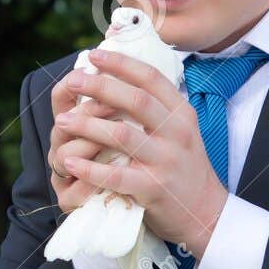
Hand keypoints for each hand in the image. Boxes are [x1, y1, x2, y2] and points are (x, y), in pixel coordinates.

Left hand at [54, 48, 228, 256]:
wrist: (206, 213)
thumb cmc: (185, 168)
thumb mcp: (181, 132)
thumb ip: (158, 109)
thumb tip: (122, 78)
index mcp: (182, 114)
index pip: (152, 78)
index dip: (122, 64)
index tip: (96, 55)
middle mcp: (177, 133)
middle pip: (136, 100)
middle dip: (100, 86)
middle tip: (73, 80)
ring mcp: (166, 161)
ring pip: (122, 135)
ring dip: (88, 125)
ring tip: (63, 121)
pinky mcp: (154, 189)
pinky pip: (116, 176)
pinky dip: (90, 168)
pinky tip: (70, 162)